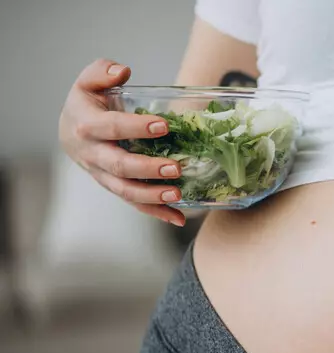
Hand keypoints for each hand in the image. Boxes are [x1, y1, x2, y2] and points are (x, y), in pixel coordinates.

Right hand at [58, 59, 185, 225]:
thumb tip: (121, 71)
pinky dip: (157, 213)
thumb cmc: (88, 104)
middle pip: (118, 165)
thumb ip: (102, 72)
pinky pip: (135, 203)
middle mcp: (92, 154)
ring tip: (178, 194)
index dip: (136, 127)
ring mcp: (102, 175)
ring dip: (152, 195)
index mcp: (85, 126)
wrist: (71, 130)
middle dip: (147, 169)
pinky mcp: (115, 187)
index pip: (111, 128)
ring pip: (125, 191)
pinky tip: (179, 218)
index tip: (163, 125)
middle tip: (176, 167)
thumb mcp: (89, 81)